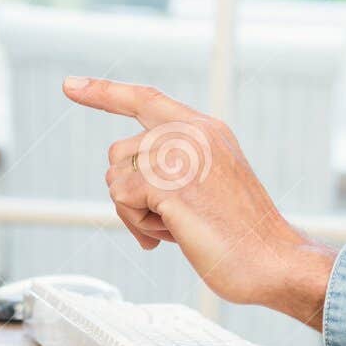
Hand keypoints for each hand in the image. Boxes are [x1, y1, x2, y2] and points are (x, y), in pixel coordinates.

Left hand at [61, 77, 337, 328]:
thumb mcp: (209, 183)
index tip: (71, 86)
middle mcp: (192, 133)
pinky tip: (170, 235)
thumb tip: (122, 182)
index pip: (145, 99)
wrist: (274, 259)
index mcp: (206, 129)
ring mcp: (181, 155)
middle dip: (131, 192)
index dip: (104, 93)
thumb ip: (173, 167)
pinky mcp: (170, 183)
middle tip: (168, 220)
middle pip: (119, 152)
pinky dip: (137, 224)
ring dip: (136, 212)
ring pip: (116, 177)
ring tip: (176, 227)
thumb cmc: (244, 234)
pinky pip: (121, 199)